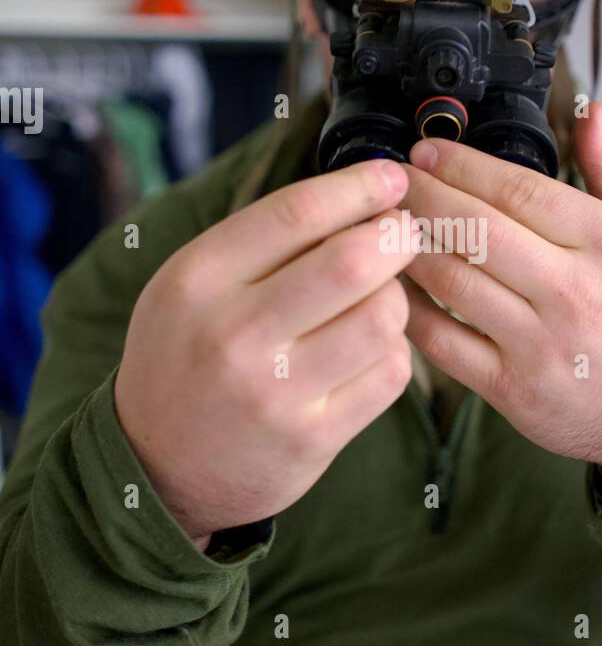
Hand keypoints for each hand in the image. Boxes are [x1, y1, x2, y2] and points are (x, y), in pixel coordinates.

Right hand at [116, 159, 416, 543]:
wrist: (157, 468)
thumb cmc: (185, 357)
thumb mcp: (191, 286)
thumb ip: (260, 242)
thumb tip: (359, 196)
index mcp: (199, 280)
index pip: (297, 213)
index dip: (359, 187)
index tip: (391, 178)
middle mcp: (235, 334)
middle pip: (352, 262)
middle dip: (395, 237)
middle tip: (402, 234)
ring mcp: (275, 392)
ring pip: (382, 317)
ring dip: (396, 298)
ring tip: (379, 297)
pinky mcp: (313, 437)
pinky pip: (390, 373)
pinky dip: (393, 351)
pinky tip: (369, 348)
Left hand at [401, 102, 601, 477]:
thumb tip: (587, 111)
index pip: (518, 189)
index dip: (461, 164)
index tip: (426, 150)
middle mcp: (572, 291)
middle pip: (476, 228)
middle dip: (423, 195)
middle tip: (391, 178)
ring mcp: (539, 343)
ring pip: (453, 281)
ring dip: (408, 246)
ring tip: (384, 224)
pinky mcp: (513, 389)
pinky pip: (444, 343)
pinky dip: (410, 311)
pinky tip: (392, 287)